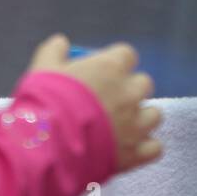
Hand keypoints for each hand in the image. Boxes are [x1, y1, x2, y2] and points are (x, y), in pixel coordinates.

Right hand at [29, 34, 162, 172]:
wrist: (45, 149)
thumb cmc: (44, 103)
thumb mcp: (42, 68)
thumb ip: (54, 50)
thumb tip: (62, 42)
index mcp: (110, 68)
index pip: (127, 55)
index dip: (115, 62)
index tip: (102, 71)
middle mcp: (129, 94)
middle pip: (143, 83)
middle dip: (129, 89)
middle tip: (109, 100)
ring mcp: (135, 124)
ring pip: (154, 114)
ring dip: (141, 118)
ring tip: (121, 125)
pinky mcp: (135, 153)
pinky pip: (155, 148)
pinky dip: (145, 148)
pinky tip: (129, 148)